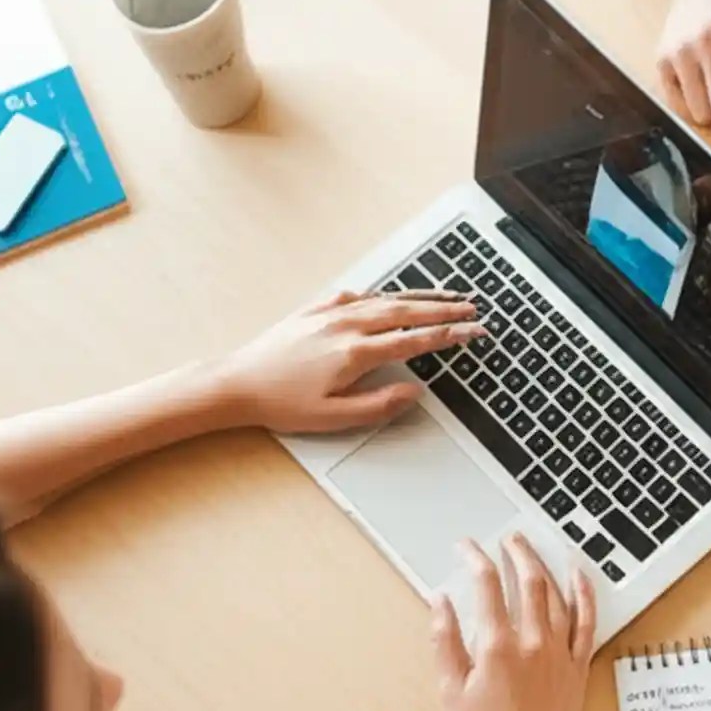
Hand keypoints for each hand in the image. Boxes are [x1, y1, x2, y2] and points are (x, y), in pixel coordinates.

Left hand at [214, 290, 485, 432]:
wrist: (237, 383)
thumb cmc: (282, 403)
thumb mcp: (333, 417)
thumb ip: (379, 405)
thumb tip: (414, 390)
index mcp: (356, 352)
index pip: (415, 339)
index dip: (450, 335)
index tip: (474, 331)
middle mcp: (347, 325)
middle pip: (407, 311)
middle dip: (444, 310)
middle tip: (473, 308)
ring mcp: (331, 313)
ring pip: (386, 298)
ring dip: (420, 296)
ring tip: (447, 296)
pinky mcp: (315, 310)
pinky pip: (358, 296)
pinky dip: (382, 293)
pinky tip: (390, 294)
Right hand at [432, 536, 596, 710]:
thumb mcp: (450, 691)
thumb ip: (444, 641)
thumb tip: (440, 602)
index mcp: (497, 647)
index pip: (485, 584)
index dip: (474, 557)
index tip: (466, 547)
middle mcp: (533, 643)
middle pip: (528, 580)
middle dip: (516, 551)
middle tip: (507, 538)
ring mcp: (559, 653)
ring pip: (556, 594)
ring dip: (544, 565)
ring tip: (531, 549)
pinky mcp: (578, 666)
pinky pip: (587, 621)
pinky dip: (584, 594)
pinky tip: (579, 575)